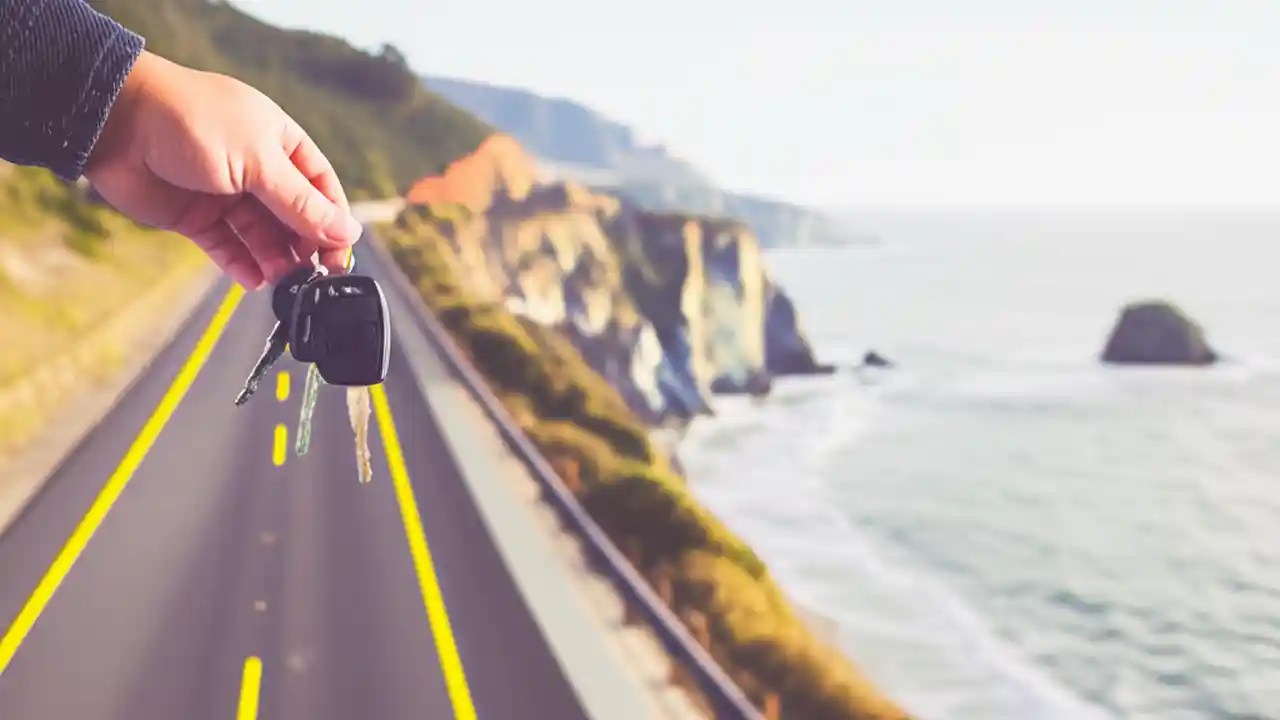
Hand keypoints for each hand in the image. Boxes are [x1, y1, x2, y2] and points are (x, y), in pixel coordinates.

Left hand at [84, 50, 360, 288]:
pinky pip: (227, 247)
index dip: (333, 220)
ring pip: (261, 235)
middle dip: (305, 245)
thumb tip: (346, 231)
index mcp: (279, 142)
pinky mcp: (195, 216)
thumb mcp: (258, 161)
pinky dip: (241, 265)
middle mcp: (256, 168)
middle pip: (293, 215)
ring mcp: (225, 193)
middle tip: (314, 275)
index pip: (320, 187)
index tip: (341, 253)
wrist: (114, 121)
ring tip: (284, 281)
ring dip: (275, 259)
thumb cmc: (190, 121)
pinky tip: (254, 281)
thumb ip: (301, 203)